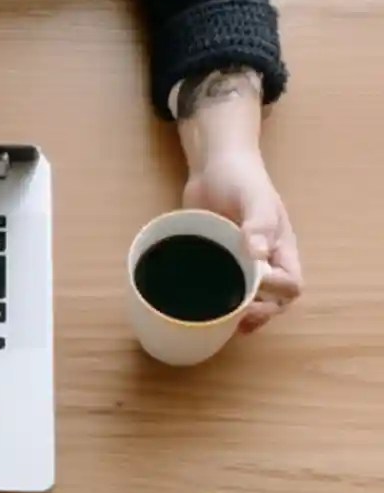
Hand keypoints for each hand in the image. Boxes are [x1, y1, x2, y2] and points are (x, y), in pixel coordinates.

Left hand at [182, 148, 302, 333]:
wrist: (213, 168)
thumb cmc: (241, 178)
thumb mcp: (253, 197)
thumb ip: (258, 224)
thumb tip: (258, 255)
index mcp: (280, 248)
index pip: (291, 282)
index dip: (277, 291)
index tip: (256, 285)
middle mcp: (264, 262)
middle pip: (274, 301)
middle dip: (260, 314)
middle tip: (238, 318)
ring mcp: (239, 264)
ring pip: (249, 301)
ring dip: (240, 316)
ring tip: (222, 325)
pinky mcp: (215, 263)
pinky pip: (222, 289)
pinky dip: (217, 304)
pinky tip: (202, 312)